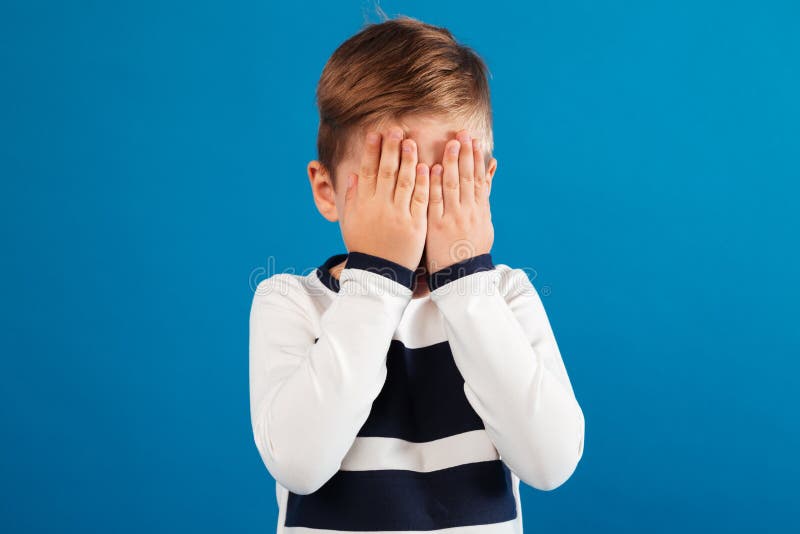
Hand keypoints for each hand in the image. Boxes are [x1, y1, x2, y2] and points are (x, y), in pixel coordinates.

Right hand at [341, 127, 429, 270]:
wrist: (380, 274)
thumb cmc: (365, 247)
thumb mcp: (352, 222)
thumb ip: (353, 197)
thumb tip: (354, 175)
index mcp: (364, 205)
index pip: (367, 172)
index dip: (371, 151)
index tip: (375, 134)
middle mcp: (380, 207)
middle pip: (386, 172)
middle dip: (390, 149)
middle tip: (395, 130)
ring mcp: (398, 215)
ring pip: (404, 182)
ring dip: (407, 160)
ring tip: (410, 141)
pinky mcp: (415, 225)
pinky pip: (420, 200)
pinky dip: (423, 182)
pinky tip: (426, 166)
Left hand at [425, 130, 493, 273]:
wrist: (462, 275)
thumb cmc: (472, 247)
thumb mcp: (484, 220)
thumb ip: (485, 193)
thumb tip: (491, 166)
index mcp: (480, 209)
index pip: (479, 179)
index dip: (477, 159)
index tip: (474, 140)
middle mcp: (468, 211)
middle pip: (468, 178)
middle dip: (465, 155)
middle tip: (462, 134)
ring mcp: (453, 218)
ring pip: (453, 186)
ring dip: (452, 163)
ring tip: (451, 144)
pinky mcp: (437, 226)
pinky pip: (436, 202)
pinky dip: (435, 185)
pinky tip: (433, 169)